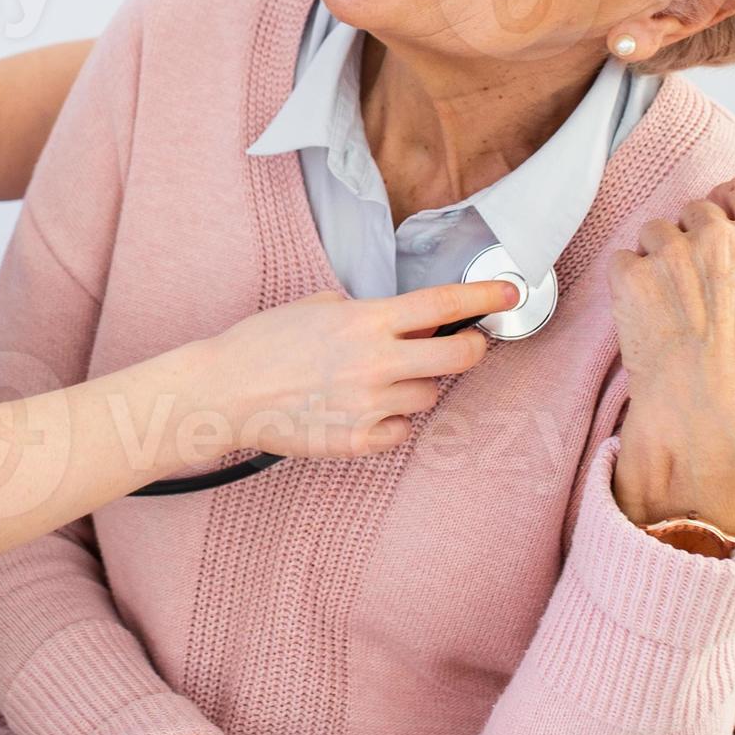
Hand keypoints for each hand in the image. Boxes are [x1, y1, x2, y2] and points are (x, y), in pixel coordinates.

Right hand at [180, 279, 520, 467]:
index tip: (508, 293)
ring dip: (414, 386)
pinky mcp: (359, 441)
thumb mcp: (319, 305)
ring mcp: (370, 405)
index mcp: (367, 320)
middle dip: (471, 348)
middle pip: (460, 356)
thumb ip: (368, 310)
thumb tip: (408, 320)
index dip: (485, 297)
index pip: (444, 304)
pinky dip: (390, 421)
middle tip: (462, 344)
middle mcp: (376, 362)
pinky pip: (401, 431)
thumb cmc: (265, 342)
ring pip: (428, 396)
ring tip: (373, 381)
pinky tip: (360, 409)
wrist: (226, 392)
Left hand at [607, 176, 734, 538]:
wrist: (712, 427)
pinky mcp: (633, 276)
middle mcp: (720, 238)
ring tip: (664, 305)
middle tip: (688, 281)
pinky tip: (641, 317)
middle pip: (695, 210)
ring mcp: (673, 253)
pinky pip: (622, 261)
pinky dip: (627, 283)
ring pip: (654, 230)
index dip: (728, 201)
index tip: (719, 218)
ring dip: (655, 257)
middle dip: (689, 237)